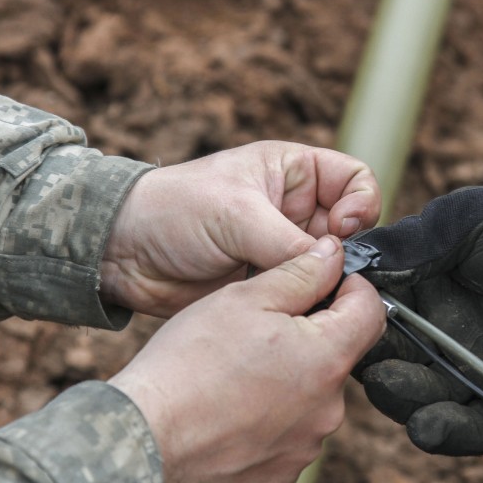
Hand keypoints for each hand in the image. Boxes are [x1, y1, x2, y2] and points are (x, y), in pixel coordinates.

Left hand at [100, 141, 379, 316]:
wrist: (122, 251)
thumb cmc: (172, 210)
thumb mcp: (236, 215)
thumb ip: (290, 243)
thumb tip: (338, 269)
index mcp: (293, 172)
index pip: (355, 181)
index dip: (361, 204)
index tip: (343, 229)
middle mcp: (294, 208)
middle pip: (350, 231)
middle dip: (346, 252)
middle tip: (330, 272)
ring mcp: (282, 248)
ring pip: (330, 268)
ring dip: (324, 282)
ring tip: (308, 294)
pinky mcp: (267, 283)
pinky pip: (303, 294)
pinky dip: (304, 303)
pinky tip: (291, 311)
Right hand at [108, 235, 384, 482]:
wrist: (147, 438)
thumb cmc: (190, 363)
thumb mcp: (246, 297)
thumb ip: (301, 272)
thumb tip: (334, 255)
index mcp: (328, 358)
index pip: (371, 311)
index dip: (349, 287)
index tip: (321, 281)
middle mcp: (329, 408)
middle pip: (339, 354)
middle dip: (311, 334)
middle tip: (261, 325)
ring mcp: (307, 446)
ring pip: (313, 394)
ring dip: (290, 376)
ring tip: (238, 369)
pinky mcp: (282, 472)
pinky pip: (290, 432)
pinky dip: (271, 416)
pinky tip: (232, 405)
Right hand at [353, 172, 482, 454]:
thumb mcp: (463, 222)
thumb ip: (408, 246)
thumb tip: (349, 262)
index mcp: (428, 288)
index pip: (376, 315)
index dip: (352, 322)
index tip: (331, 322)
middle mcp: (446, 332)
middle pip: (394, 363)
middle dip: (374, 367)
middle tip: (365, 363)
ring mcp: (481, 367)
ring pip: (427, 400)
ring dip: (404, 401)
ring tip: (394, 389)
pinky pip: (478, 427)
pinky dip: (451, 434)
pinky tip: (428, 428)